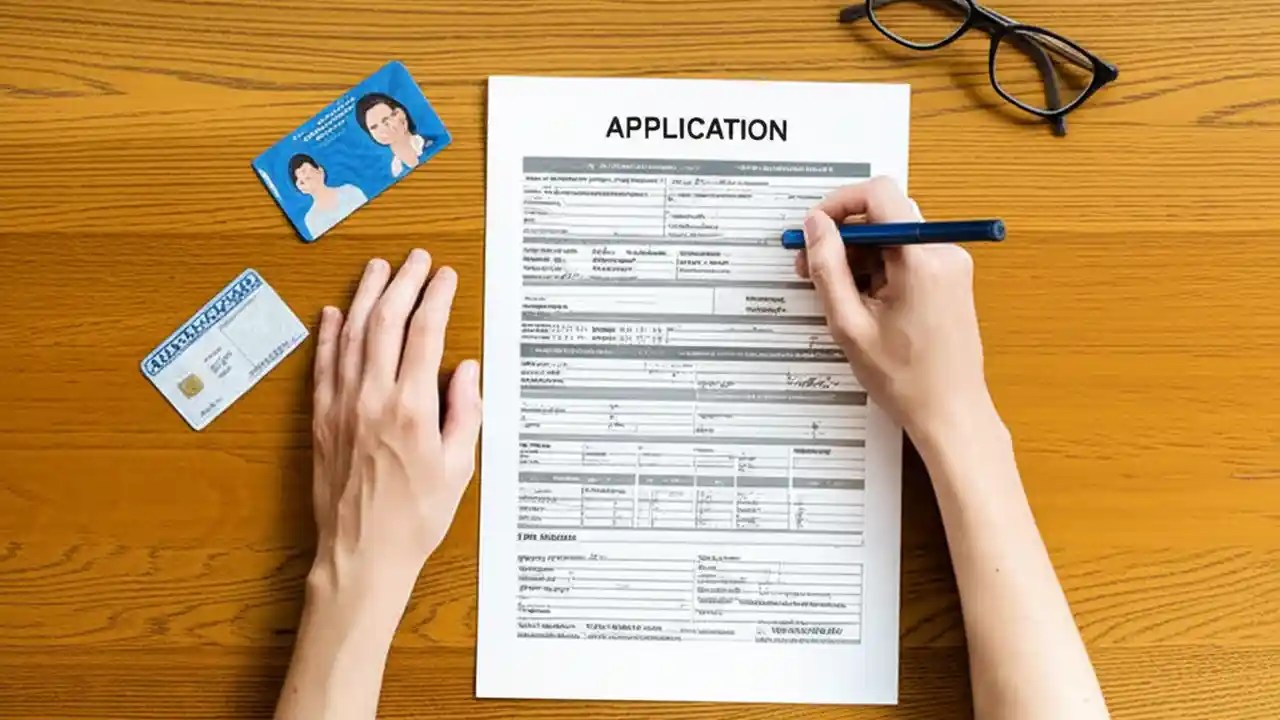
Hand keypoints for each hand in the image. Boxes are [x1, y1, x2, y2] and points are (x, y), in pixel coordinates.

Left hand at [309, 249, 481, 596]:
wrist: (362, 555)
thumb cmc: (415, 518)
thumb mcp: (459, 468)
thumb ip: (465, 412)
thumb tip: (465, 369)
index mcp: (412, 408)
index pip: (424, 334)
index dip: (436, 298)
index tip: (445, 277)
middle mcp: (372, 398)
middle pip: (385, 323)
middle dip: (402, 283)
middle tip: (416, 259)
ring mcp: (342, 406)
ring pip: (350, 335)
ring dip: (364, 296)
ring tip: (377, 269)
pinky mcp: (321, 420)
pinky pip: (322, 365)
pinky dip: (326, 335)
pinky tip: (331, 313)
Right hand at [796, 177, 994, 443]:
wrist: (950, 412)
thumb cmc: (907, 379)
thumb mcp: (850, 323)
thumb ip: (827, 267)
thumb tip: (815, 227)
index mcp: (922, 259)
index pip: (878, 194)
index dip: (838, 204)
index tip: (815, 227)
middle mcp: (944, 252)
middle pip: (884, 213)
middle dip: (843, 234)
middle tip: (812, 264)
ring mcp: (951, 264)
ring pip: (892, 234)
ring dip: (858, 254)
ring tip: (835, 291)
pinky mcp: (950, 277)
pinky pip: (906, 254)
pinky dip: (878, 267)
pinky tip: (861, 300)